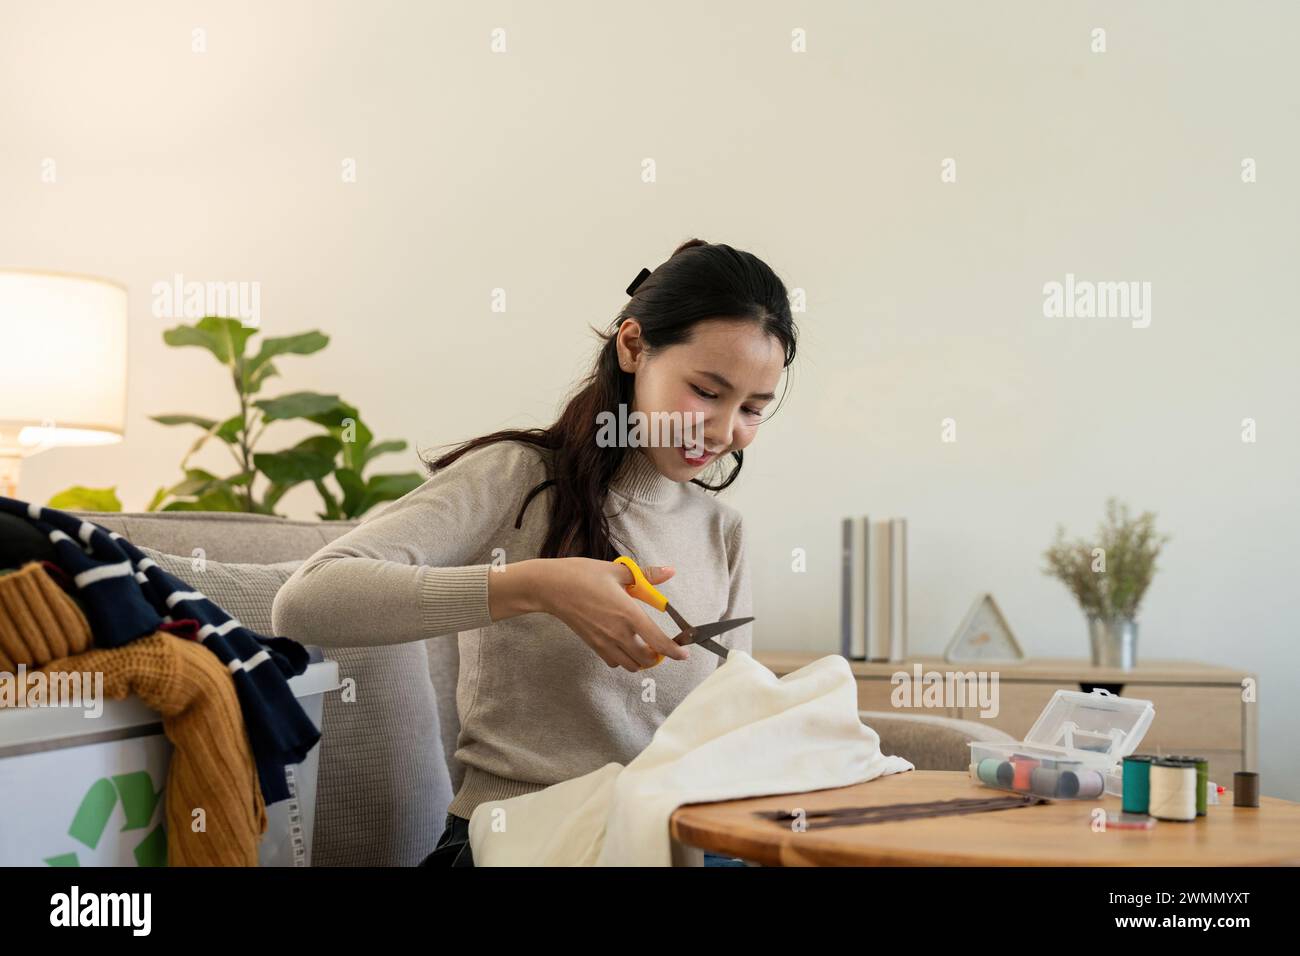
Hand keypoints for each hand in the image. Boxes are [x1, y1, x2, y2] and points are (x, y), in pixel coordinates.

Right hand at [534, 558, 689, 671]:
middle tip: (662, 644)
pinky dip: (623, 659)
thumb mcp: (618, 570)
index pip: (658, 642)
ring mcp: (604, 642)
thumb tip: (670, 571)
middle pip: (647, 660)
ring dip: (641, 659)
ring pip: (631, 665)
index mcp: (629, 613)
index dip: (675, 651)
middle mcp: (619, 633)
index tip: (684, 653)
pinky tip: (623, 644)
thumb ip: (646, 575)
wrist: (551, 587)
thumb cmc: (582, 575)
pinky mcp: (593, 645)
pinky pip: (614, 662)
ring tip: (643, 645)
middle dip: (659, 656)